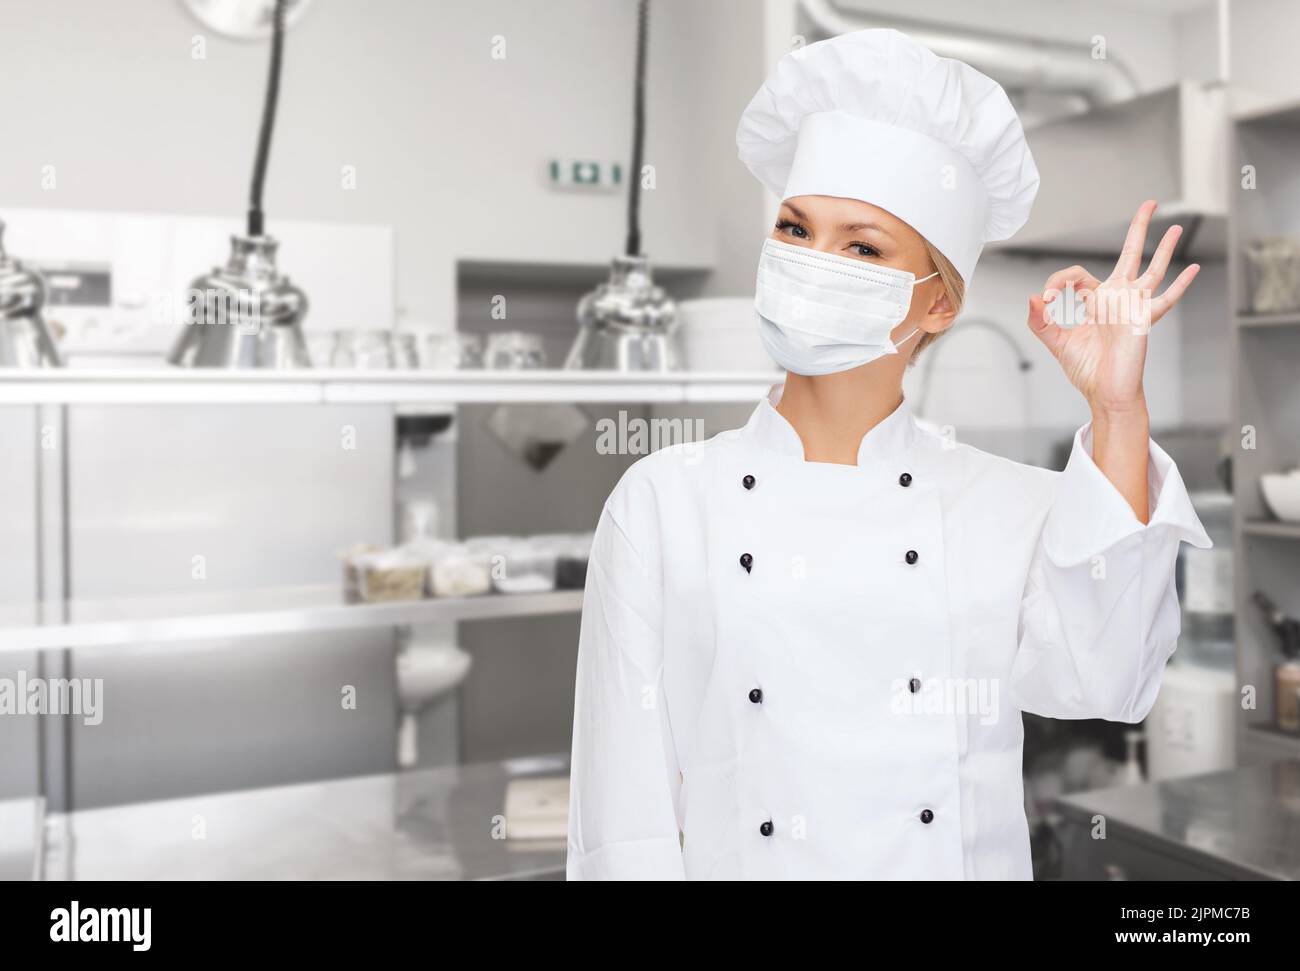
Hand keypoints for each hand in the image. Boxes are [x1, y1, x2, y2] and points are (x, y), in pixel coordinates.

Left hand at [1026, 200, 1199, 418]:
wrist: (1105, 393)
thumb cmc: (1087, 370)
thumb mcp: (1057, 343)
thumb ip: (1041, 322)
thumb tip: (1032, 299)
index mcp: (1095, 301)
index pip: (1077, 275)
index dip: (1057, 282)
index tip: (1046, 300)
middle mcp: (1117, 298)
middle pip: (1130, 255)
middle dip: (1138, 229)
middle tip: (1148, 205)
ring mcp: (1134, 306)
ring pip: (1153, 269)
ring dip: (1164, 248)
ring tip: (1174, 226)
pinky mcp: (1144, 319)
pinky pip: (1166, 300)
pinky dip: (1179, 286)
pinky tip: (1192, 269)